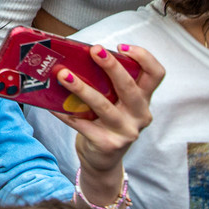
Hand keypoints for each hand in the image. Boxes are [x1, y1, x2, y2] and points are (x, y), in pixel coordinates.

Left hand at [61, 44, 163, 204]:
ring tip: (63, 75)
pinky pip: (82, 125)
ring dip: (82, 88)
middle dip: (111, 66)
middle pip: (130, 87)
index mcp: (144, 99)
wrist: (103, 160)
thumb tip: (79, 56)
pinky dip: (65, 113)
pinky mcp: (108, 144)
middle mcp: (140, 115)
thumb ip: (108, 83)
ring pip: (103, 106)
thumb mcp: (116, 102)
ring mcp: (125, 131)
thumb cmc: (105, 122)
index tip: (121, 48)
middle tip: (94, 50)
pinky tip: (51, 105)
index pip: (156, 74)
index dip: (144, 57)